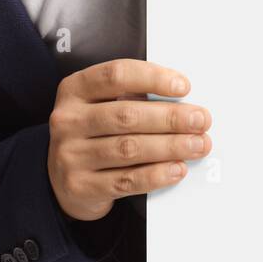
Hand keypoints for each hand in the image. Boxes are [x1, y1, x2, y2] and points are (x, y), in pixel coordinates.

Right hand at [47, 59, 211, 221]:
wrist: (61, 179)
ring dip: (170, 146)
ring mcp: (70, 154)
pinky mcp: (80, 186)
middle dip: (170, 117)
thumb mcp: (101, 105)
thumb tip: (184, 102)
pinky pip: (126, 180)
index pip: (116, 75)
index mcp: (74, 89)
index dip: (153, 78)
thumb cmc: (94, 133)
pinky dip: (156, 174)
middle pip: (126, 114)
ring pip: (129, 148)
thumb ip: (133, 98)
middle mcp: (68, 119)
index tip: (183, 86)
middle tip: (201, 120)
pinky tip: (177, 169)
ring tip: (197, 145)